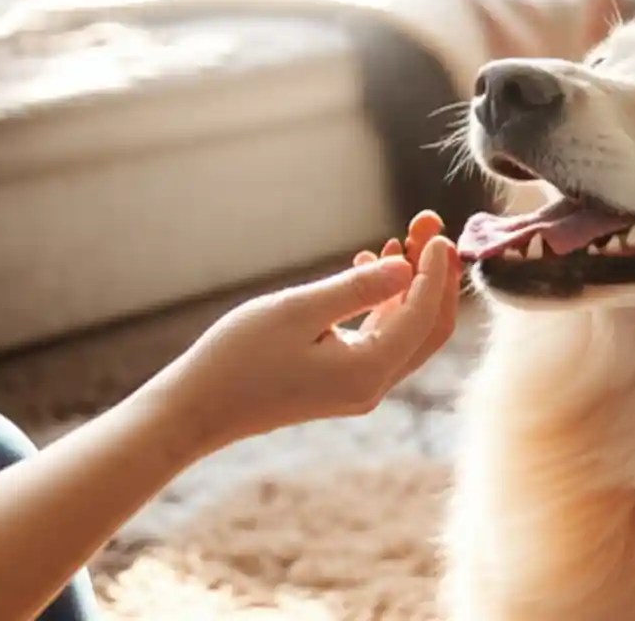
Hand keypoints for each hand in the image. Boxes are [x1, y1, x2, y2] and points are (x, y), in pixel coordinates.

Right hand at [149, 212, 461, 452]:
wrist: (196, 408)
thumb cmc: (239, 358)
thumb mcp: (299, 311)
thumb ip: (357, 289)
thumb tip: (407, 268)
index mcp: (369, 372)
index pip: (424, 315)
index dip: (436, 271)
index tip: (438, 230)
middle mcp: (374, 386)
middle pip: (428, 326)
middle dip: (432, 275)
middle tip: (427, 226)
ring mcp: (360, 387)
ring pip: (406, 331)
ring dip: (409, 285)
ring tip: (401, 237)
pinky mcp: (343, 382)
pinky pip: (379, 338)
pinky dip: (383, 302)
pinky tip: (368, 266)